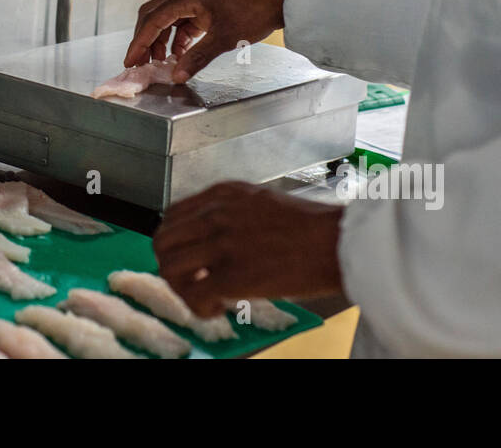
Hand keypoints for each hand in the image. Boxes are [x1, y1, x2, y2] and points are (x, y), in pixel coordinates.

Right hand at [123, 0, 285, 81]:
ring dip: (161, 40)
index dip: (139, 42)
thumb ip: (197, 58)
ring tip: (160, 62)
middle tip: (139, 62)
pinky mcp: (206, 6)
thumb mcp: (224, 39)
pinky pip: (183, 22)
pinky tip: (179, 54)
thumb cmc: (254, 12)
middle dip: (145, 39)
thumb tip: (177, 75)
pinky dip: (177, 38)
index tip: (130, 60)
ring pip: (168, 19)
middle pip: (154, 15)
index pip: (153, 19)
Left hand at [153, 181, 343, 316]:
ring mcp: (222, 243)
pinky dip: (199, 308)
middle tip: (192, 281)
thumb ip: (231, 212)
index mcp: (223, 193)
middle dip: (171, 265)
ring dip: (182, 288)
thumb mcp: (261, 201)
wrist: (338, 241)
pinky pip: (193, 295)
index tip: (188, 258)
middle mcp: (216, 213)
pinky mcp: (233, 275)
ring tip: (206, 297)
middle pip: (162, 241)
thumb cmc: (311, 227)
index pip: (171, 215)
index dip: (174, 242)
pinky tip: (219, 308)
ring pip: (169, 267)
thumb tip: (213, 237)